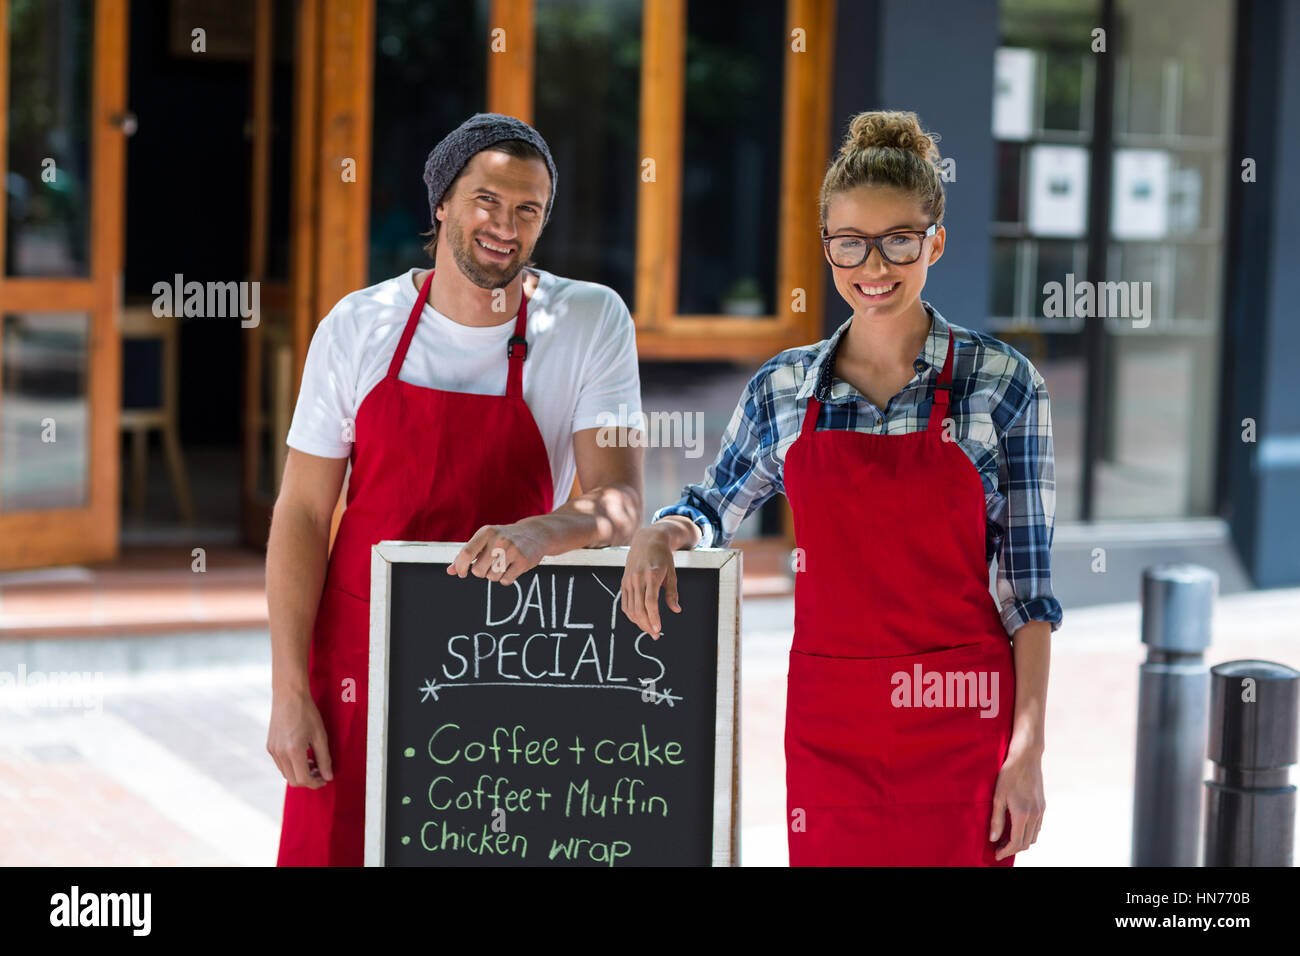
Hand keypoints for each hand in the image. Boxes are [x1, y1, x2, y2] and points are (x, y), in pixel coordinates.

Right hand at [267, 688, 332, 787]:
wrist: (289, 695)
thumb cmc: (307, 712)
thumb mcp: (320, 735)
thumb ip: (325, 758)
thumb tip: (328, 777)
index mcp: (293, 751)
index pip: (303, 779)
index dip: (316, 783)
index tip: (325, 778)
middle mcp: (280, 753)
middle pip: (293, 780)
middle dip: (308, 780)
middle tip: (321, 772)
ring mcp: (272, 750)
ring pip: (286, 773)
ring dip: (299, 773)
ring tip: (313, 762)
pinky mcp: (270, 746)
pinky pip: (280, 764)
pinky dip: (292, 765)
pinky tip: (303, 755)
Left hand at [447, 517, 553, 585]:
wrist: (535, 533)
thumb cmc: (503, 538)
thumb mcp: (484, 540)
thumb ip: (466, 555)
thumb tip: (450, 571)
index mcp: (486, 532)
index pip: (466, 553)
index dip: (461, 567)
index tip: (462, 573)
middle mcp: (499, 540)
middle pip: (478, 571)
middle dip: (481, 572)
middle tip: (489, 565)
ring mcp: (512, 550)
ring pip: (492, 577)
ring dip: (495, 575)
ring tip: (503, 564)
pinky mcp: (523, 561)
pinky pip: (506, 580)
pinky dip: (506, 579)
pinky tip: (512, 568)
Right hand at [620, 525, 680, 639]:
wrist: (647, 540)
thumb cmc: (662, 556)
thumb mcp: (672, 573)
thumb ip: (672, 593)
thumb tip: (676, 610)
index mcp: (652, 575)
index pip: (650, 602)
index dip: (654, 618)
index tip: (658, 630)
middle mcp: (638, 578)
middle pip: (639, 608)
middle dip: (647, 625)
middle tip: (655, 635)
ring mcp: (629, 580)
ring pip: (631, 608)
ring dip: (639, 622)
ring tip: (649, 630)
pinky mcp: (624, 582)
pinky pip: (625, 603)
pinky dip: (631, 614)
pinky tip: (639, 620)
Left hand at [988, 740, 1044, 859]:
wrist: (1026, 757)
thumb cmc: (1008, 774)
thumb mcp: (998, 796)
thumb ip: (996, 820)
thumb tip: (993, 839)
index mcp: (1023, 814)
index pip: (1016, 843)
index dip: (1006, 851)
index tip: (996, 855)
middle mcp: (1035, 815)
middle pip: (1026, 843)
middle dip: (1012, 849)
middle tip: (998, 847)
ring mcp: (1041, 811)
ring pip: (1033, 836)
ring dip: (1021, 842)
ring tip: (1005, 839)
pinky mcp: (1043, 806)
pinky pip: (1037, 827)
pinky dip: (1027, 833)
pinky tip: (1016, 828)